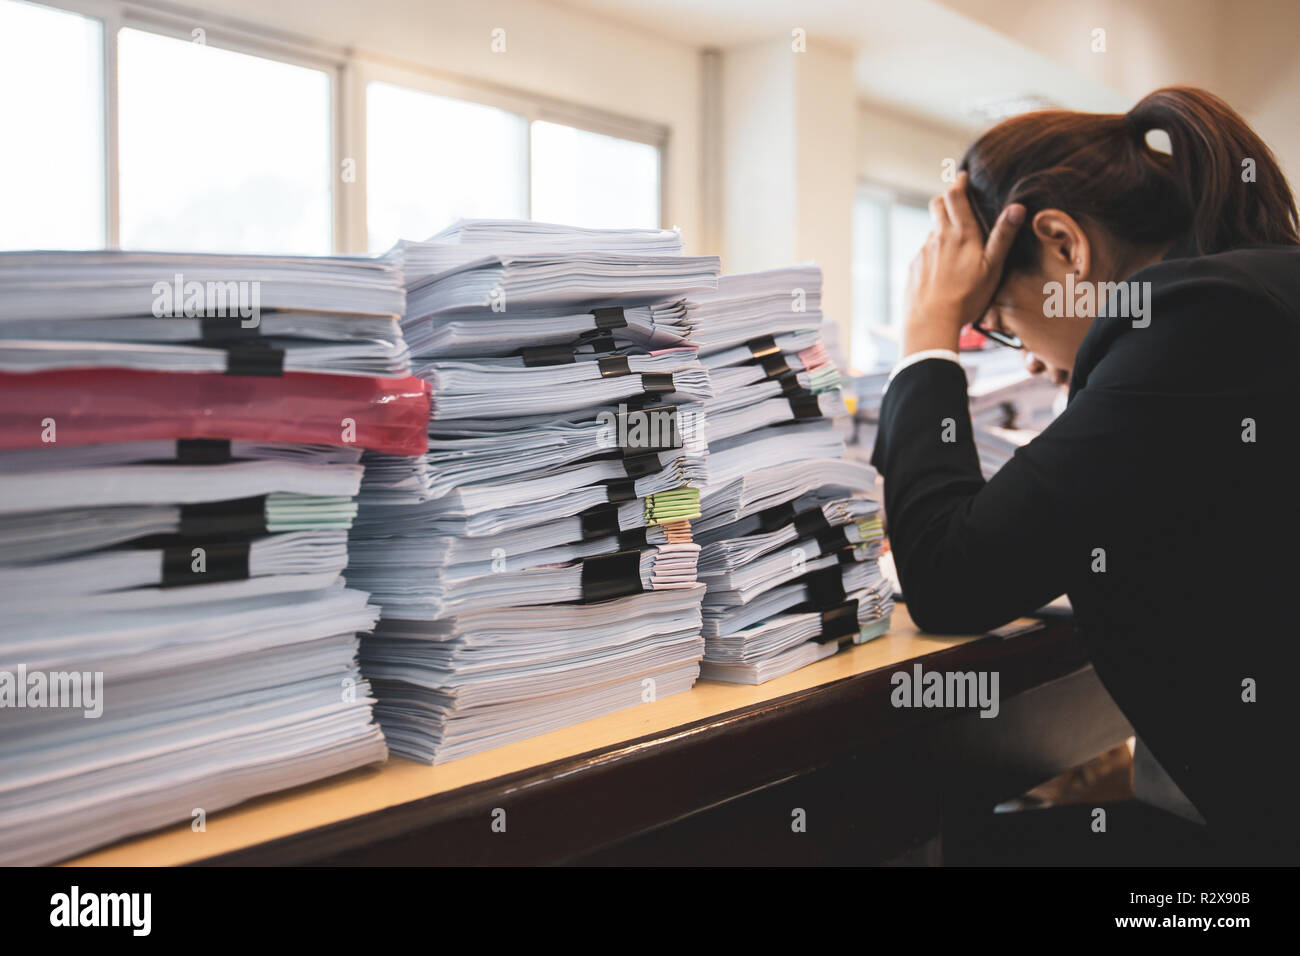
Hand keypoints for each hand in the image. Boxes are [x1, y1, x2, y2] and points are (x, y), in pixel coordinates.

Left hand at [902, 171, 1023, 355]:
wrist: (930, 322)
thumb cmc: (966, 297)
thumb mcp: (992, 267)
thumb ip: (1003, 236)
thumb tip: (1017, 207)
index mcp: (961, 235)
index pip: (955, 198)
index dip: (958, 184)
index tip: (961, 177)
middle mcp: (938, 238)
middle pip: (937, 206)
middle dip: (945, 199)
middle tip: (955, 199)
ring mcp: (923, 253)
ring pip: (932, 231)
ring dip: (941, 230)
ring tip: (955, 247)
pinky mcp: (914, 268)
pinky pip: (925, 254)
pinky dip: (934, 254)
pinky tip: (942, 272)